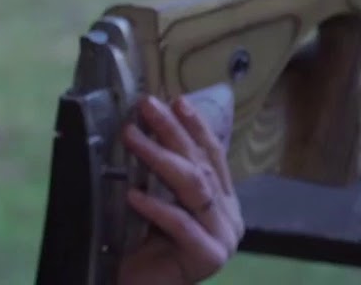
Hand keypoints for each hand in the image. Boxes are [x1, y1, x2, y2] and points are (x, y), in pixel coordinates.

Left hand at [118, 95, 244, 283]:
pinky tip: (132, 194)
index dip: (195, 127)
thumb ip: (158, 175)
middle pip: (201, 166)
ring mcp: (222, 239)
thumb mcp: (152, 201)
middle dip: (173, 132)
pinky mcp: (207, 259)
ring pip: (193, 189)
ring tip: (131, 136)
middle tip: (147, 106)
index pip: (212, 157)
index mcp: (222, 202)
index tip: (176, 100)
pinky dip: (156, 207)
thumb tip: (142, 125)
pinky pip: (181, 225)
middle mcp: (229, 218)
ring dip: (159, 158)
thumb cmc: (142, 246)